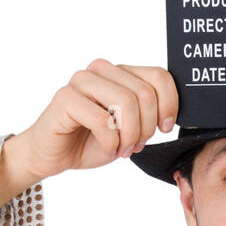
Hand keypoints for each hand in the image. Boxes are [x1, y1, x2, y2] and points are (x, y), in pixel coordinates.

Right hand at [9, 59, 178, 180]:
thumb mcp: (130, 127)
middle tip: (136, 145)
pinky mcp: (65, 98)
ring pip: (126, 102)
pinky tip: (108, 148)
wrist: (53, 155)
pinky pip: (102, 120)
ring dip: (129, 135)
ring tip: (122, 148)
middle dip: (146, 127)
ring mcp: (82, 81)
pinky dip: (111, 142)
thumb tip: (173, 115)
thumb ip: (148, 113)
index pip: (159, 76)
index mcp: (120, 72)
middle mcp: (101, 70)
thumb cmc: (91, 140)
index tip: (164, 128)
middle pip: (145, 93)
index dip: (169, 105)